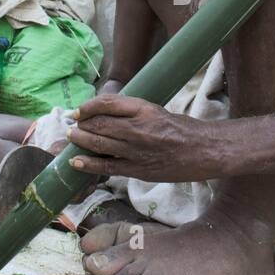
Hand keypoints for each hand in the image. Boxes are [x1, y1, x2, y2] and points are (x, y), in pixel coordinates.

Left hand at [63, 95, 223, 182]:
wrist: (203, 151)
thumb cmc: (181, 128)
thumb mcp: (156, 111)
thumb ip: (131, 112)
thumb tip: (102, 114)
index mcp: (144, 109)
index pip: (107, 104)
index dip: (87, 107)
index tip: (79, 111)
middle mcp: (138, 129)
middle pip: (99, 124)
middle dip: (81, 125)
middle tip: (72, 126)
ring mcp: (137, 151)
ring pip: (99, 144)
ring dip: (80, 141)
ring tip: (71, 139)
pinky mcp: (138, 170)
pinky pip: (107, 167)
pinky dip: (88, 164)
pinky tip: (75, 162)